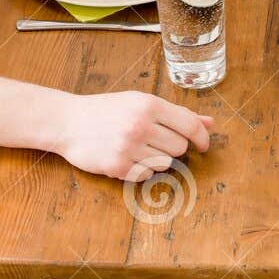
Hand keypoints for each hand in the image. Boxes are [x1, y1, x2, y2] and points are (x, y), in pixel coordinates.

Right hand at [55, 89, 212, 181]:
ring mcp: (129, 147)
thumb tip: (210, 123)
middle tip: (153, 140)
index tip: (203, 146)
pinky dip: (140, 170)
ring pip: (165, 164)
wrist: (68, 122)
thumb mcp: (141, 103)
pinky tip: (126, 157)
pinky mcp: (118, 166)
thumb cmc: (107, 110)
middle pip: (179, 148)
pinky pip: (146, 176)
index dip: (202, 138)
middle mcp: (140, 125)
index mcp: (149, 105)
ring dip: (156, 159)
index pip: (190, 125)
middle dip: (171, 147)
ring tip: (137, 148)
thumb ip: (177, 113)